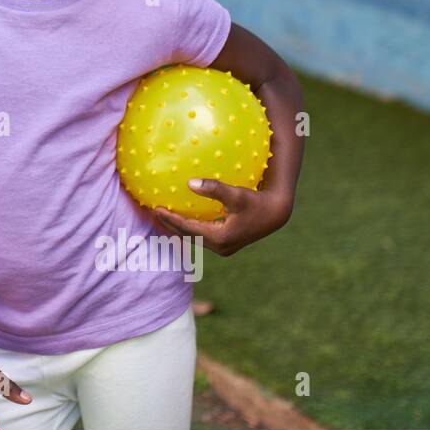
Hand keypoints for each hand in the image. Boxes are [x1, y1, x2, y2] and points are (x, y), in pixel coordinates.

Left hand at [148, 179, 292, 255]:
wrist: (276, 214)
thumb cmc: (257, 202)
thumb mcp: (236, 194)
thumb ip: (214, 189)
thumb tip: (189, 183)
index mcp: (219, 238)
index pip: (187, 229)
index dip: (170, 219)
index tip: (156, 209)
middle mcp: (220, 247)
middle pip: (187, 236)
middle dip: (169, 224)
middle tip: (153, 212)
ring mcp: (223, 247)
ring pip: (194, 236)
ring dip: (178, 226)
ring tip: (162, 214)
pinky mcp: (226, 242)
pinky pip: (202, 233)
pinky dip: (190, 225)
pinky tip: (182, 213)